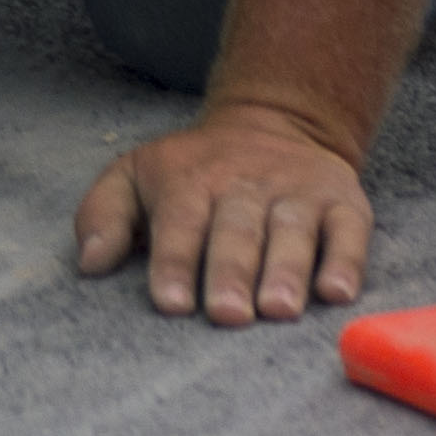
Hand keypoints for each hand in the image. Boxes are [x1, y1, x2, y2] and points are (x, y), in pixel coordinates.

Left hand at [74, 98, 373, 324]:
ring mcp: (297, 193)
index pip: (179, 221)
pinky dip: (346, 262)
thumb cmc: (194, 171)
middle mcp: (244, 184)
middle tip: (227, 315)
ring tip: (278, 309)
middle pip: (236, 229)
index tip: (171, 304)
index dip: (174, 262)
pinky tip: (337, 294)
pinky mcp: (344, 203)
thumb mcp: (135, 175)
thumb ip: (103, 215)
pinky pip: (348, 232)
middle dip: (230, 271)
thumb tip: (88, 263)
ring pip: (292, 231)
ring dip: (286, 271)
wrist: (276, 121)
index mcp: (188, 179)